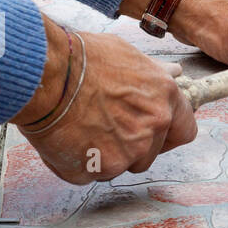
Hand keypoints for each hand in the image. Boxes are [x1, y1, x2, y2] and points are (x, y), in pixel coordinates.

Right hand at [11, 17, 196, 183]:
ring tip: (81, 126)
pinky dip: (78, 162)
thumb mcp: (126, 54)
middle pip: (150, 153)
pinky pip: (90, 173)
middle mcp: (151, 129)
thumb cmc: (80, 58)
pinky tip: (65, 137)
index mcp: (164, 99)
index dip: (168, 133)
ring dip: (104, 154)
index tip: (154, 130)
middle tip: (102, 123)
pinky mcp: (96, 170)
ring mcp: (125, 154)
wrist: (42, 73)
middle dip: (130, 144)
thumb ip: (153, 73)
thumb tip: (174, 73)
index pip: (184, 130)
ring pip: (120, 165)